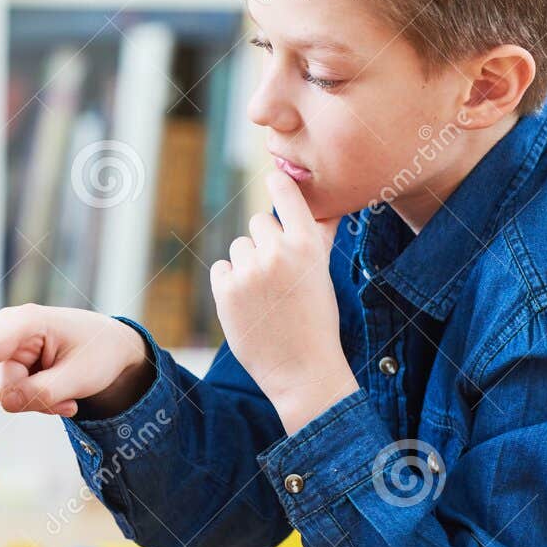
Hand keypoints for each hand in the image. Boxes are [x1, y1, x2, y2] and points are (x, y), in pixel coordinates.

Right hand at [0, 304, 153, 418]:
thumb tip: (4, 403)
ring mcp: (2, 349)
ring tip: (66, 391)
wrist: (109, 348)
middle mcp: (3, 332)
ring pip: (3, 396)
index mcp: (23, 324)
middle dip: (31, 400)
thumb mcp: (80, 377)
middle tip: (66, 396)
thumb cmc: (98, 353)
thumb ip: (42, 393)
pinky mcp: (3, 363)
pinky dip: (36, 402)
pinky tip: (60, 394)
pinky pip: (9, 397)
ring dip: (37, 403)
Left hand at [210, 170, 357, 435]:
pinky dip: (230, 284)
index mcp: (307, 245)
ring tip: (266, 297)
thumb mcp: (323, 273)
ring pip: (239, 248)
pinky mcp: (225, 289)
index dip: (278, 183)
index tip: (273, 176)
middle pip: (258, 223)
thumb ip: (318, 236)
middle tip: (279, 277)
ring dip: (247, 266)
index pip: (285, 193)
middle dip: (265, 244)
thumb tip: (324, 204)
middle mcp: (277, 252)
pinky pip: (222, 269)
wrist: (302, 370)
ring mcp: (249, 271)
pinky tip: (249, 305)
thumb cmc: (317, 320)